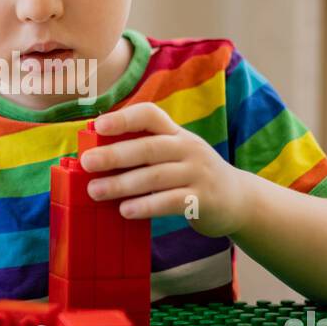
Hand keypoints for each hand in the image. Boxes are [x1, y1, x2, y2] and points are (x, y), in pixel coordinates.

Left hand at [79, 103, 245, 237]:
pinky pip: (171, 202)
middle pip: (148, 147)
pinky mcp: (204, 200)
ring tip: (95, 191)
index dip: (124, 118)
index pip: (151, 115)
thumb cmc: (193, 176)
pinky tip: (126, 210)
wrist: (239, 199)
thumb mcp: (176, 155)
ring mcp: (198, 174)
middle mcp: (188, 149)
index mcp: (177, 134)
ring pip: (156, 176)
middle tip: (86, 163)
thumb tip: (98, 155)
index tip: (98, 125)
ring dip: (122, 184)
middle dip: (114, 154)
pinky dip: (147, 205)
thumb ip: (146, 151)